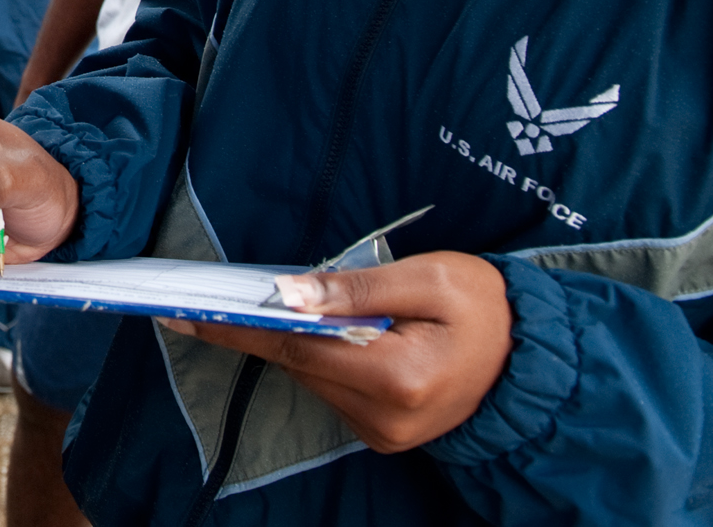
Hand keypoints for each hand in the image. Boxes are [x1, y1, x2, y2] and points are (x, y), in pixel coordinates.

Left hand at [168, 253, 512, 452]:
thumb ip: (358, 287)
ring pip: (311, 377)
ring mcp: (382, 433)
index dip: (238, 327)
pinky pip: (331, 388)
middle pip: (298, 364)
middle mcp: (384, 417)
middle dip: (254, 327)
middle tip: (203, 296)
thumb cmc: (485, 306)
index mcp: (399, 377)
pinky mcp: (382, 434)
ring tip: (259, 303)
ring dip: (289, 340)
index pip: (297, 348)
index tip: (182, 314)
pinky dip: (316, 356)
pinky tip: (314, 329)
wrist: (530, 359)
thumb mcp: (431, 277)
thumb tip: (288, 293)